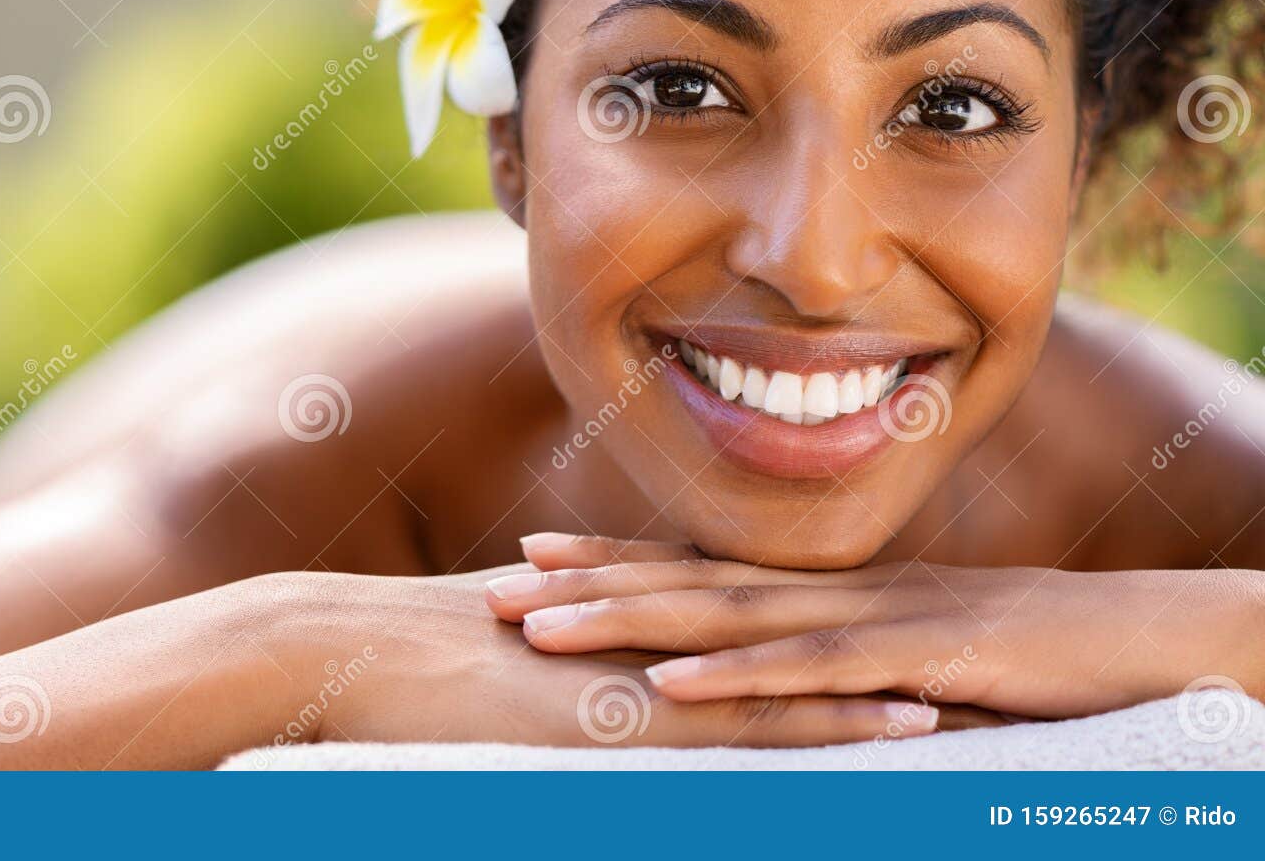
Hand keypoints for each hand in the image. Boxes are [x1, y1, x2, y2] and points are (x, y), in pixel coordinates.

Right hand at [250, 566, 945, 749]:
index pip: (764, 612)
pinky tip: (903, 732)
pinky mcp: (638, 717)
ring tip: (989, 684)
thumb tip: (595, 639)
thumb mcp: (515, 644)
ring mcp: (657, 669)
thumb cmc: (414, 655)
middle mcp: (665, 629)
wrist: (351, 650)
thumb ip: (574, 635)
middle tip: (990, 649)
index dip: (846, 619)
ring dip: (896, 680)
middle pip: (806, 632)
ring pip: (804, 671)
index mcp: (641, 610)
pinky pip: (758, 721)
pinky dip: (836, 722)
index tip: (920, 630)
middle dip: (896, 643)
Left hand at [484, 533, 1264, 719]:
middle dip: (588, 585)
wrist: (1155, 637)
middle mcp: (839, 591)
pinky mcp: (920, 661)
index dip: (615, 559)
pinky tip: (669, 683)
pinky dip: (737, 676)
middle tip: (494, 586)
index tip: (535, 555)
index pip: (704, 566)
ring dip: (629, 621)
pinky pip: (813, 671)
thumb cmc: (1042, 656)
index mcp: (835, 590)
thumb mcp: (923, 661)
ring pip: (730, 617)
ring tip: (540, 627)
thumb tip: (783, 691)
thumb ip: (849, 665)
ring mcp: (876, 620)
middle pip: (690, 582)